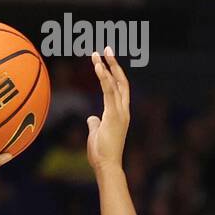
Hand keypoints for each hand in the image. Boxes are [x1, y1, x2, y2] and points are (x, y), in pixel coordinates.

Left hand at [87, 47, 129, 172]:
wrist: (107, 166)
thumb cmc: (101, 154)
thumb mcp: (96, 134)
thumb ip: (95, 123)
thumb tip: (91, 117)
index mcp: (120, 113)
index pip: (119, 88)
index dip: (114, 73)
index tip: (106, 60)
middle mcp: (123, 110)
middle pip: (121, 81)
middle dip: (114, 63)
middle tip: (106, 48)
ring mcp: (120, 112)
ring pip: (115, 83)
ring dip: (107, 66)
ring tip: (98, 52)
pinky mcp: (114, 115)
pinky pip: (109, 91)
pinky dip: (104, 77)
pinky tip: (98, 66)